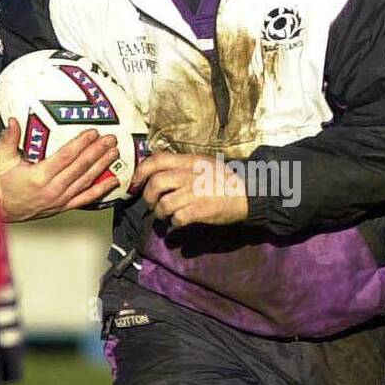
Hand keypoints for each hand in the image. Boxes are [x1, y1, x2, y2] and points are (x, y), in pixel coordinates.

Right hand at [0, 118, 119, 220]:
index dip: (81, 144)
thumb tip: (14, 121)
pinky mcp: (63, 206)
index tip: (92, 133)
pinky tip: (113, 182)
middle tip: (110, 139)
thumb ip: (8, 139)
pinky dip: (101, 190)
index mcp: (39, 176)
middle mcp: (52, 189)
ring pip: (86, 180)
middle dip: (97, 151)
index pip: (66, 156)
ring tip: (114, 153)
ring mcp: (60, 199)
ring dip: (102, 166)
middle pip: (80, 167)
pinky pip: (86, 198)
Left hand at [130, 151, 248, 227]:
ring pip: (163, 204)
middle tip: (153, 203)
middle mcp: (189, 175)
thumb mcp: (204, 163)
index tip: (136, 183)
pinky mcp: (200, 211)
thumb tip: (159, 171)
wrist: (248, 193)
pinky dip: (175, 223)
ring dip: (161, 213)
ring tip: (166, 215)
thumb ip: (183, 165)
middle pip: (156, 183)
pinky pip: (177, 218)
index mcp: (189, 161)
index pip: (157, 160)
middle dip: (148, 196)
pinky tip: (180, 222)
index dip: (141, 172)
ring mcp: (194, 193)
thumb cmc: (225, 180)